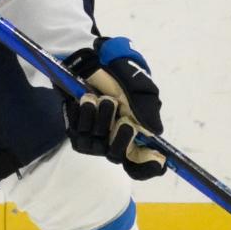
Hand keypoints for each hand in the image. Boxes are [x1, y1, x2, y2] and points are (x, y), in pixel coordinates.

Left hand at [63, 37, 164, 180]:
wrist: (95, 61)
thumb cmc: (122, 77)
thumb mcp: (141, 89)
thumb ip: (147, 109)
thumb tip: (154, 131)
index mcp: (135, 135)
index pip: (142, 163)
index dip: (148, 168)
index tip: (156, 162)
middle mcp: (115, 141)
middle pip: (116, 155)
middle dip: (119, 136)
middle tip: (120, 114)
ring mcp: (94, 138)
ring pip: (94, 144)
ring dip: (97, 118)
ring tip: (96, 97)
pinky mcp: (75, 130)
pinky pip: (75, 131)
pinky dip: (79, 114)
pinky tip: (82, 99)